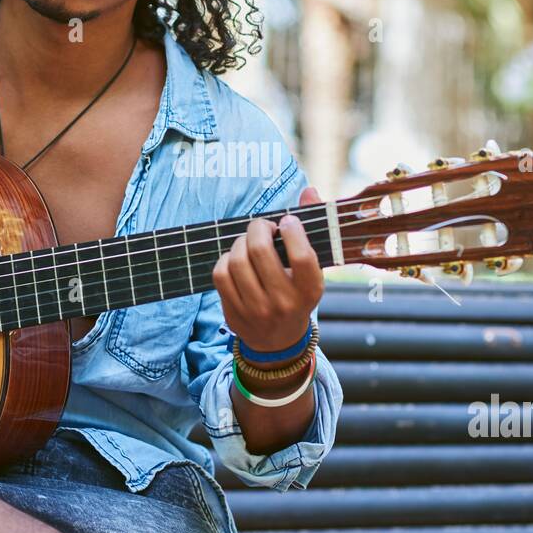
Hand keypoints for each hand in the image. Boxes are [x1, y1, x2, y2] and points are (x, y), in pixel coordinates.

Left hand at [212, 185, 323, 353]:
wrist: (279, 341)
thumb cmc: (297, 293)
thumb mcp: (312, 269)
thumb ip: (311, 229)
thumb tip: (310, 190)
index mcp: (310, 291)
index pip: (301, 255)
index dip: (292, 230)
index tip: (287, 222)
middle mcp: (284, 303)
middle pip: (260, 251)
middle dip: (258, 227)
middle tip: (262, 227)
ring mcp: (256, 310)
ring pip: (236, 260)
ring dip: (240, 242)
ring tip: (249, 242)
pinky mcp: (234, 312)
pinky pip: (220, 274)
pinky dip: (226, 259)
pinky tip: (236, 259)